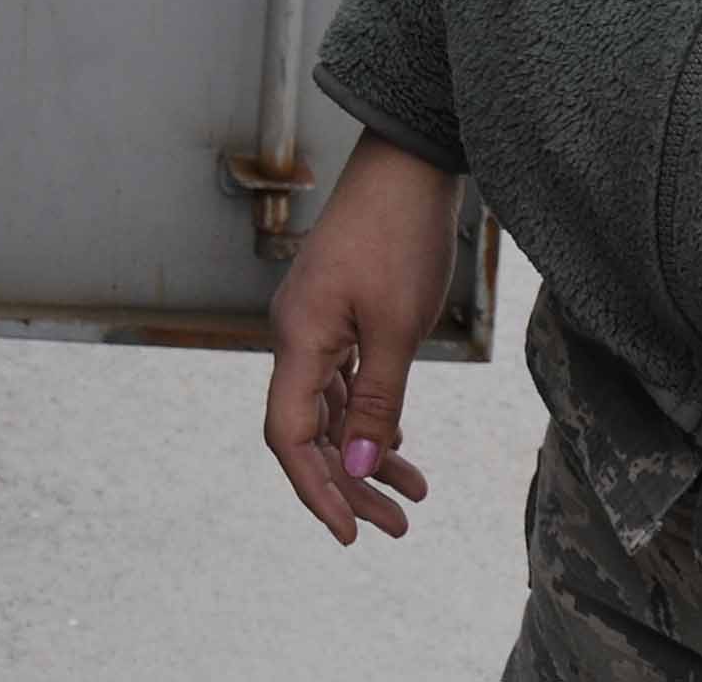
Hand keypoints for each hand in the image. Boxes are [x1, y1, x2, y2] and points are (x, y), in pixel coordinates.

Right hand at [261, 133, 456, 545]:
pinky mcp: (339, 313)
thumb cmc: (400, 237)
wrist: (407, 167)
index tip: (350, 534)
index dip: (315, 489)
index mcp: (299, 339)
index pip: (288, 435)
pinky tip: (400, 446)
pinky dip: (370, 418)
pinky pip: (345, 382)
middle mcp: (297, 335)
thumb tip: (363, 468)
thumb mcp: (398, 328)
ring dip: (365, 457)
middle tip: (397, 527)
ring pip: (330, 410)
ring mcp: (316, 324)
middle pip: (308, 431)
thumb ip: (379, 401)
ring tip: (413, 499)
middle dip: (349, 485)